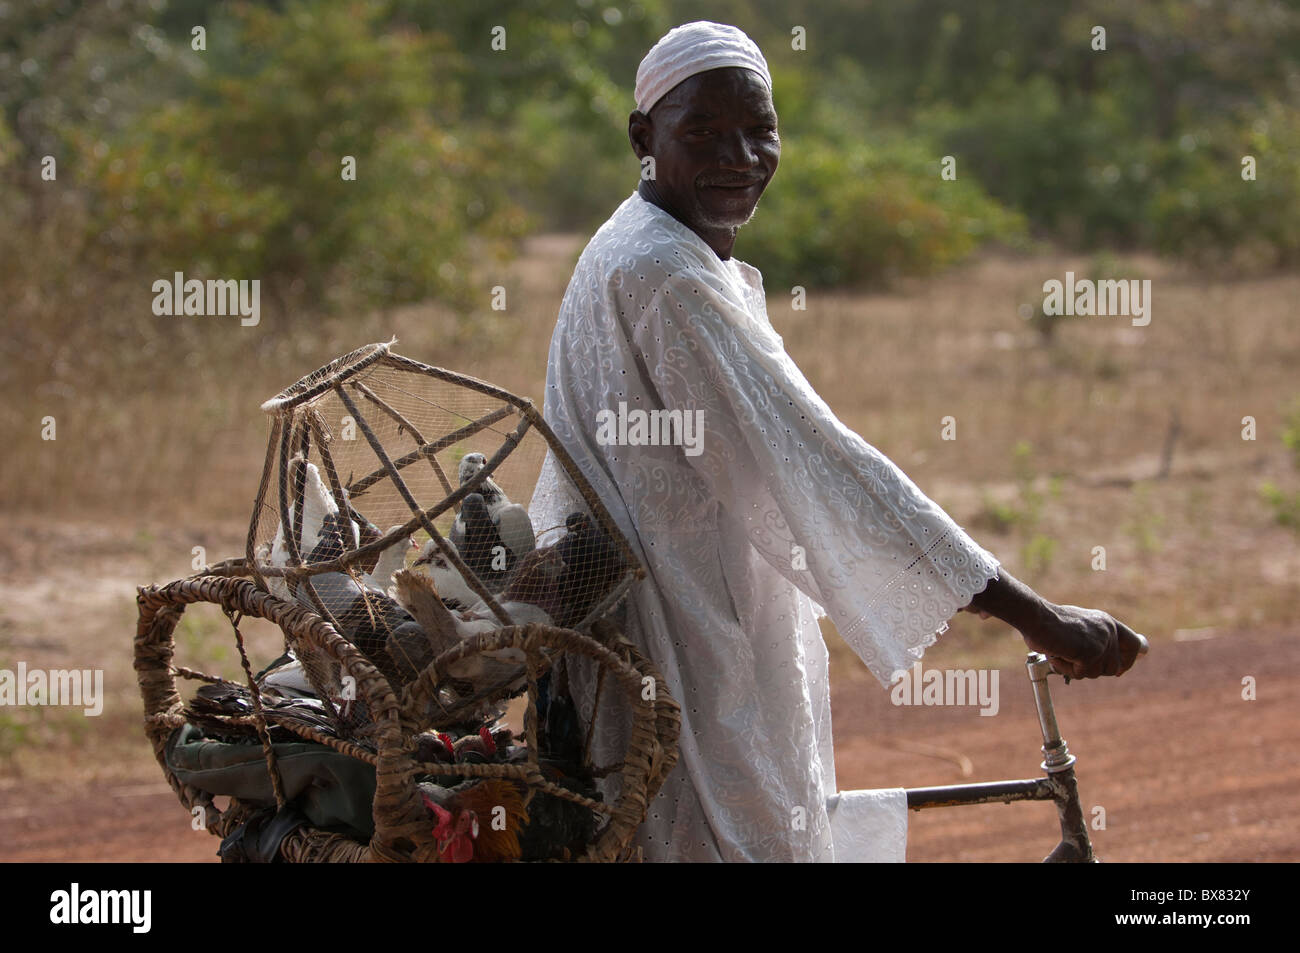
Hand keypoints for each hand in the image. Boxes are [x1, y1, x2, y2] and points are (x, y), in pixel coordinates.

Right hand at [1020, 603, 1146, 679]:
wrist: (1036, 616)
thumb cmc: (1047, 622)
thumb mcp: (1077, 628)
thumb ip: (1091, 640)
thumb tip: (1093, 662)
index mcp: (1106, 622)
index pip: (1134, 644)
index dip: (1129, 661)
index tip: (1120, 670)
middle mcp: (1109, 631)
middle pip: (1114, 667)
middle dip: (1093, 669)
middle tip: (1072, 661)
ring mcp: (1101, 642)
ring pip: (1096, 673)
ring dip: (1075, 668)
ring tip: (1060, 652)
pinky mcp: (1091, 653)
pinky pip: (1080, 673)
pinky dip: (1065, 668)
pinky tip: (1056, 653)